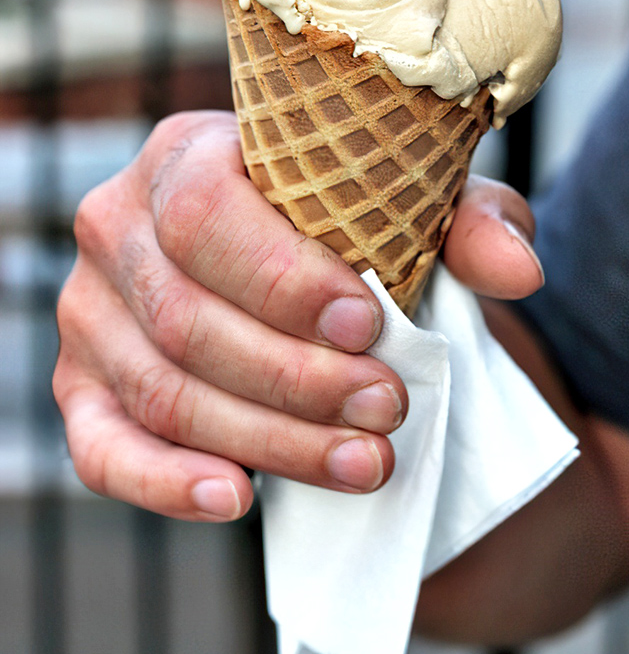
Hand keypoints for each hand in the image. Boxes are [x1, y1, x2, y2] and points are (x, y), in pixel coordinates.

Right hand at [54, 111, 542, 521]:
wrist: (300, 287)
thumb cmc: (351, 234)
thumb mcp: (418, 212)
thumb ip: (470, 224)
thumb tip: (518, 268)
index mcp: (186, 156)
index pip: (206, 214)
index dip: (284, 280)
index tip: (369, 327)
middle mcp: (117, 226)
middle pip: (187, 316)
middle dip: (295, 377)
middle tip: (386, 408)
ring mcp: (90, 312)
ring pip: (163, 389)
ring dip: (269, 437)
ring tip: (362, 461)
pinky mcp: (85, 388)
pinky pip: (101, 447)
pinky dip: (164, 481)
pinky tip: (238, 497)